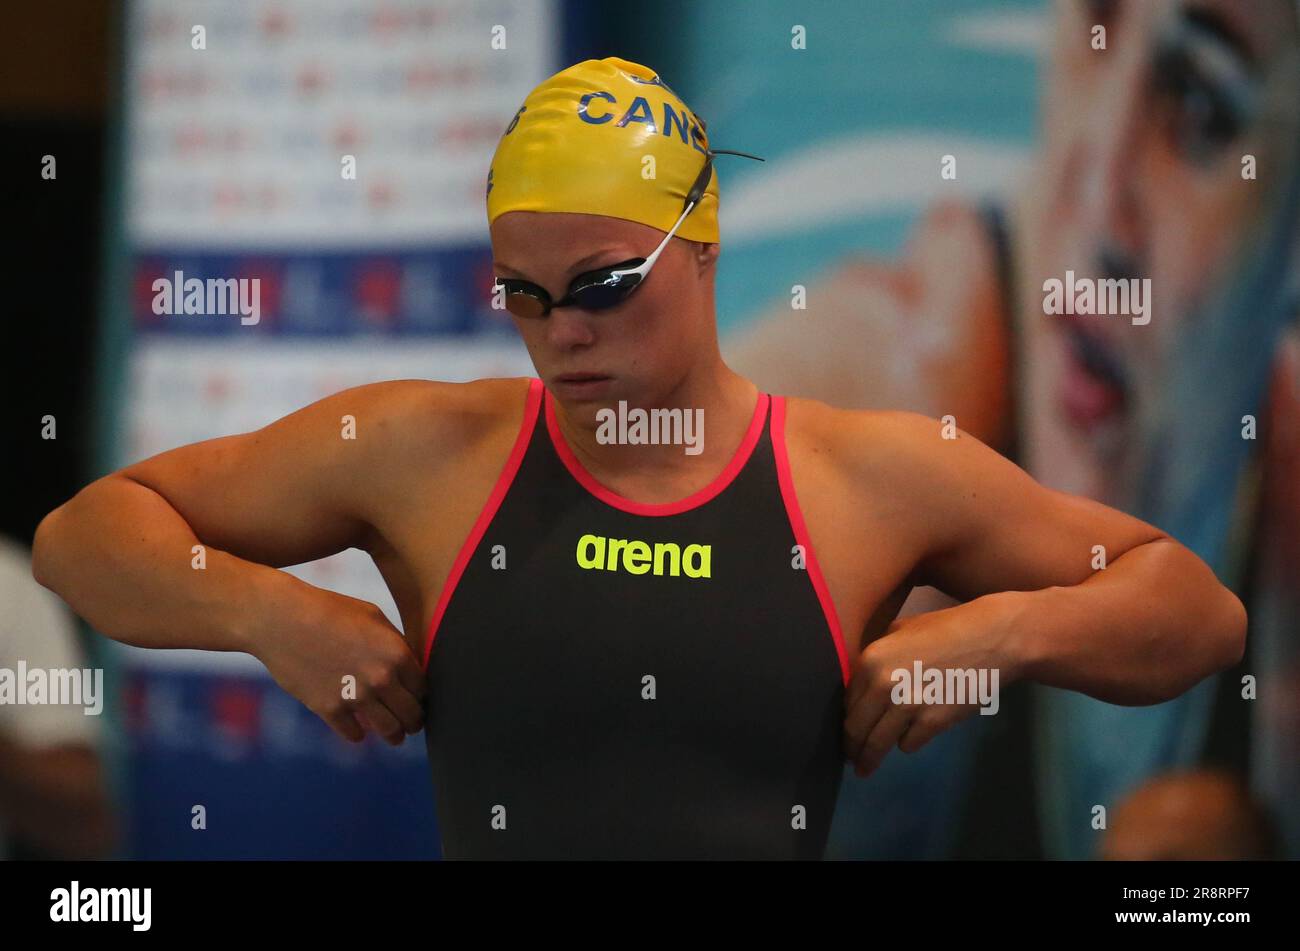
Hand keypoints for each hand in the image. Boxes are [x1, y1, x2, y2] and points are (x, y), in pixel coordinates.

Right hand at [251, 585, 425, 744]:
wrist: (282, 619)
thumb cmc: (329, 611)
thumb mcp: (373, 616)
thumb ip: (395, 644)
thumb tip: (410, 668)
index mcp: (397, 653)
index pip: (423, 689)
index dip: (423, 696)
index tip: (419, 701)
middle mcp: (381, 678)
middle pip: (411, 714)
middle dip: (414, 721)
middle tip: (413, 725)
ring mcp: (355, 695)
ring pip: (389, 730)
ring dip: (395, 736)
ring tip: (396, 737)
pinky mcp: (329, 708)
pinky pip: (354, 734)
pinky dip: (358, 734)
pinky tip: (359, 731)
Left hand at [842, 593, 1022, 776]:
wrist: (990, 640)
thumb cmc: (945, 629)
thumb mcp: (899, 630)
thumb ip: (876, 658)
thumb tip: (861, 684)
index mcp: (870, 660)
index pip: (846, 701)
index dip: (845, 717)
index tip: (845, 730)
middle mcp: (882, 685)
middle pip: (855, 728)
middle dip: (850, 747)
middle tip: (848, 758)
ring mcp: (907, 706)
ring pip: (877, 744)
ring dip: (870, 758)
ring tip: (865, 768)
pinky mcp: (932, 723)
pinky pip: (908, 744)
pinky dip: (908, 742)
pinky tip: (911, 736)